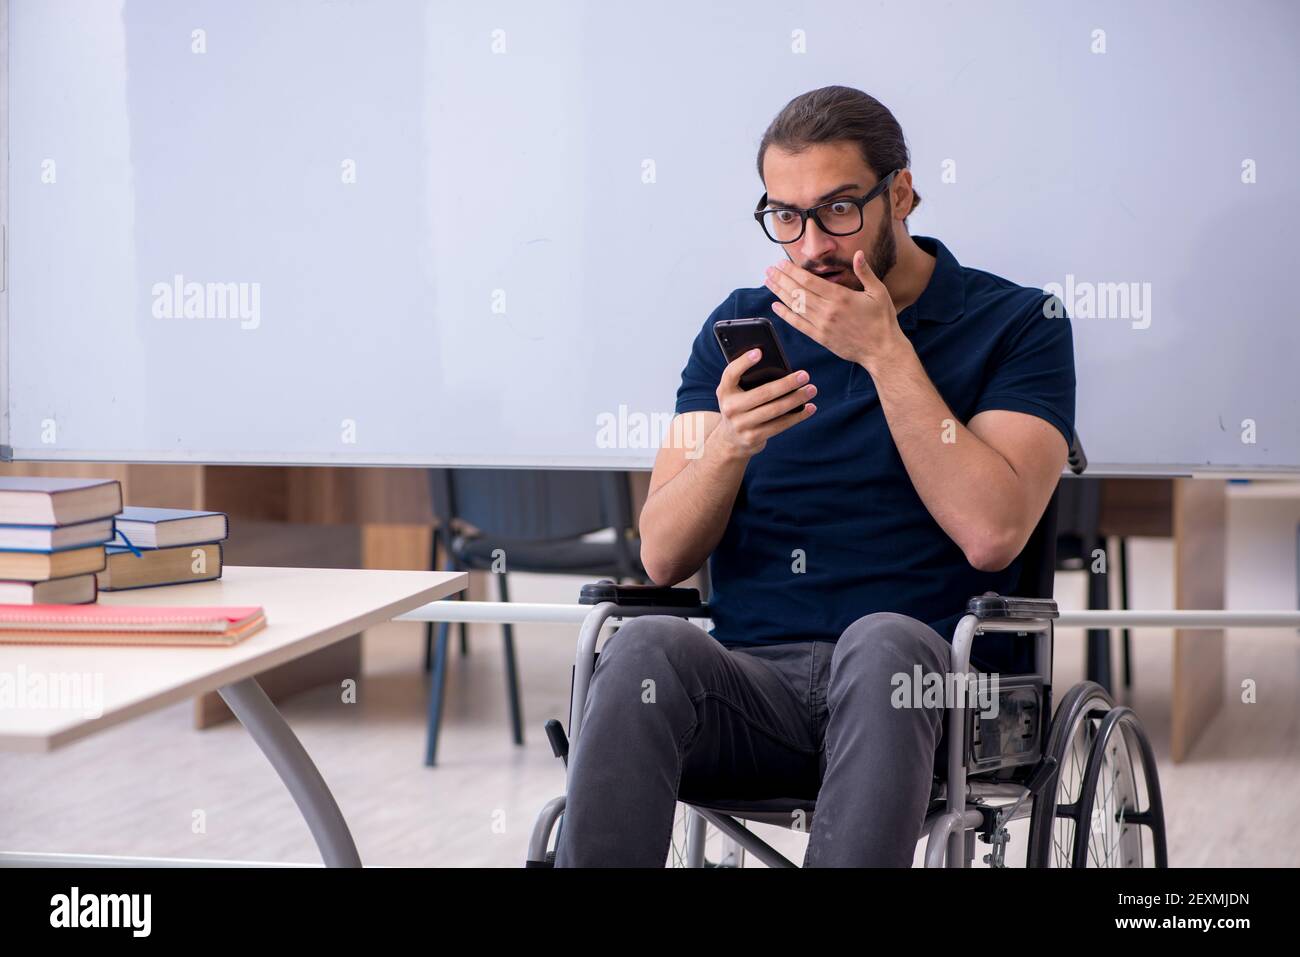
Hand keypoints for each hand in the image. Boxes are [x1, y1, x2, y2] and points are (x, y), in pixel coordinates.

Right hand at [710, 349, 816, 459]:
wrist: (730, 439)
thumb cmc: (740, 406)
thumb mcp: (736, 392)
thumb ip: (749, 380)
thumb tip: (782, 370)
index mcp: (724, 390)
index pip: (731, 373)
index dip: (744, 362)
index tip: (760, 352)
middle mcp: (730, 408)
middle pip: (762, 393)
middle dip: (786, 383)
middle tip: (805, 375)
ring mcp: (741, 425)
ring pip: (774, 410)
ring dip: (796, 399)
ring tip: (811, 389)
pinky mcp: (753, 438)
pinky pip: (780, 425)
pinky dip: (797, 416)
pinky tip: (810, 408)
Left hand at [763, 251, 906, 369]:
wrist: (881, 350)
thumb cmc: (882, 320)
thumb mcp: (878, 292)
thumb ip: (865, 272)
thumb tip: (859, 253)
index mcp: (840, 296)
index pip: (809, 280)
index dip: (792, 271)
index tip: (781, 263)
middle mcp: (828, 310)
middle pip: (798, 291)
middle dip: (781, 279)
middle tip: (769, 270)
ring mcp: (822, 325)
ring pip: (795, 306)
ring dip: (779, 293)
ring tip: (768, 282)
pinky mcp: (820, 337)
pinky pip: (798, 324)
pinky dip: (785, 315)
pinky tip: (775, 306)